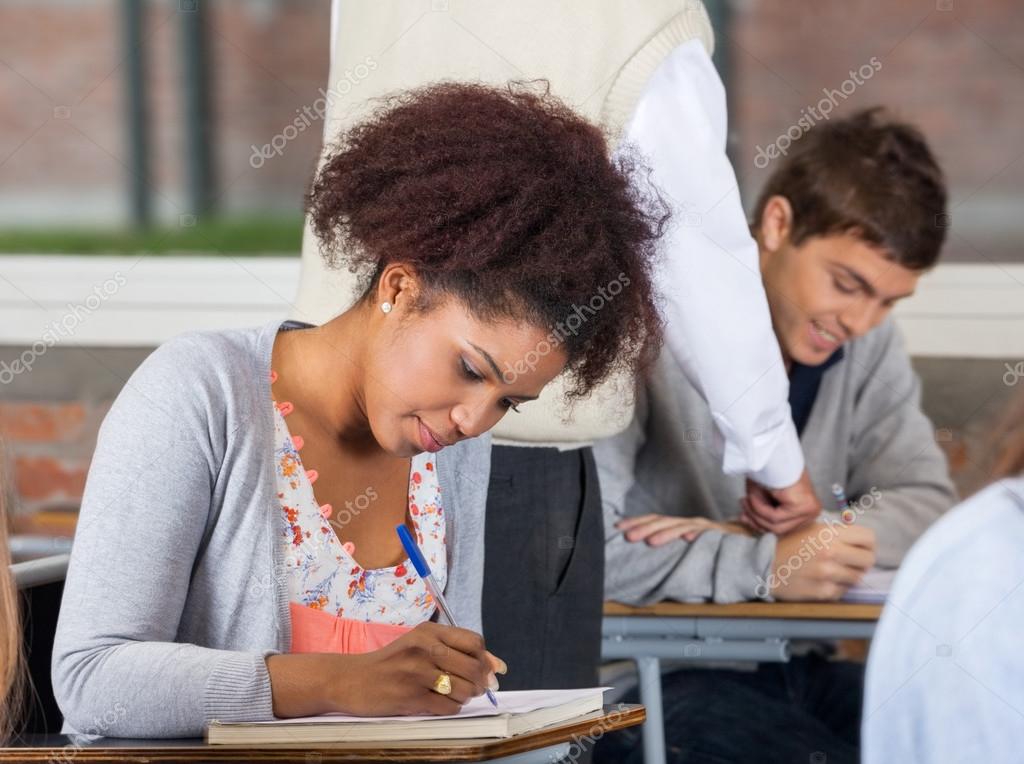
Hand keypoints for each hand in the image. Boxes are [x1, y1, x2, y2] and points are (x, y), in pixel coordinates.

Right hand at [332, 622, 506, 715]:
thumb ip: (458, 651)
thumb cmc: (391, 662)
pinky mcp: (410, 697)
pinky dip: (451, 708)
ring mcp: (417, 673)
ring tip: (453, 694)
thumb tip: (498, 667)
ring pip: (464, 689)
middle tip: (474, 688)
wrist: (351, 679)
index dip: (484, 658)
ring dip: (466, 697)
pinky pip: (448, 707)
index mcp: (429, 631)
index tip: (484, 670)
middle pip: (473, 667)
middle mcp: (424, 648)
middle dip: (480, 682)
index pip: (474, 642)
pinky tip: (439, 703)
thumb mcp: (421, 645)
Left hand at [616, 514, 749, 544]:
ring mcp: (703, 527)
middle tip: (628, 536)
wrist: (748, 543)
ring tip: (651, 541)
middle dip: (644, 528)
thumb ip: (670, 550)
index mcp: (678, 526)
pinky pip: (706, 534)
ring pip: (681, 527)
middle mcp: (689, 523)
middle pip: (663, 521)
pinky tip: (687, 539)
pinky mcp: (719, 533)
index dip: (636, 522)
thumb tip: (645, 556)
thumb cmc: (713, 548)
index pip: (654, 520)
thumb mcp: (687, 548)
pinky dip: (695, 535)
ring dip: (665, 533)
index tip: (618, 528)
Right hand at [740, 469, 820, 534]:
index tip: (743, 515)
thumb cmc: (770, 470)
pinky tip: (754, 496)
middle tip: (743, 504)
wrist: (772, 453)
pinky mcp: (804, 506)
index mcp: (805, 512)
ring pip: (776, 526)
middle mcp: (811, 512)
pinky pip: (776, 517)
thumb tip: (745, 521)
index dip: (759, 524)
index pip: (782, 529)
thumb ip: (758, 514)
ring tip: (747, 498)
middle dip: (756, 519)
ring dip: (756, 512)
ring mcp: (810, 510)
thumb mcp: (762, 497)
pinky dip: (760, 507)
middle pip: (779, 530)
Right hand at [770, 523, 875, 600]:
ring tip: (833, 571)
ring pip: (857, 577)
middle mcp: (831, 552)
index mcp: (829, 533)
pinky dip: (837, 587)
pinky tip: (824, 581)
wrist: (764, 565)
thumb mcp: (810, 528)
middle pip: (868, 559)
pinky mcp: (824, 592)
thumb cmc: (787, 545)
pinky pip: (844, 590)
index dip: (867, 543)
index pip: (868, 538)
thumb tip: (859, 540)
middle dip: (861, 561)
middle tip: (851, 561)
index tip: (860, 547)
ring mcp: (828, 574)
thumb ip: (836, 532)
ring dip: (849, 575)